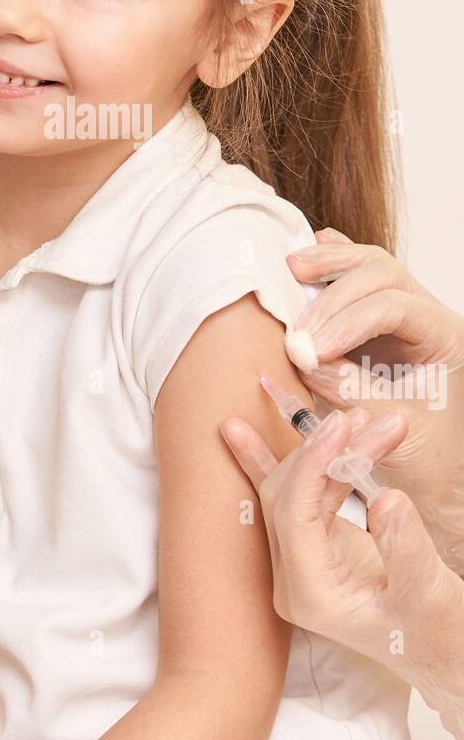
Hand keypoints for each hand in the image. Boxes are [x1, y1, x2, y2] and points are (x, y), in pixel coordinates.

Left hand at [219, 406, 463, 739]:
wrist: (443, 654)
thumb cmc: (437, 634)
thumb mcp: (428, 593)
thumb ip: (405, 548)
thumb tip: (386, 499)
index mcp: (310, 596)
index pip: (294, 516)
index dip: (313, 465)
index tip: (342, 425)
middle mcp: (292, 579)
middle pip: (286, 496)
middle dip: (322, 450)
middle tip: (362, 417)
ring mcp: (299, 562)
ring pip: (296, 489)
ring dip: (328, 451)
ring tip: (367, 418)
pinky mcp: (314, 547)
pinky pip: (296, 496)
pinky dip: (297, 462)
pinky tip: (241, 431)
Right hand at [286, 227, 463, 570]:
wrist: (434, 477)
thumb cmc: (426, 460)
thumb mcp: (387, 426)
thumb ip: (348, 387)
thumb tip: (301, 355)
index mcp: (449, 338)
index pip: (394, 307)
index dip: (348, 322)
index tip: (310, 350)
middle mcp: (430, 316)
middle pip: (382, 274)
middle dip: (333, 296)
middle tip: (297, 331)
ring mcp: (406, 313)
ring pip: (370, 266)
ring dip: (329, 266)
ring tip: (291, 269)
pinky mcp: (380, 322)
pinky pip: (357, 279)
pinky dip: (331, 266)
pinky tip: (306, 262)